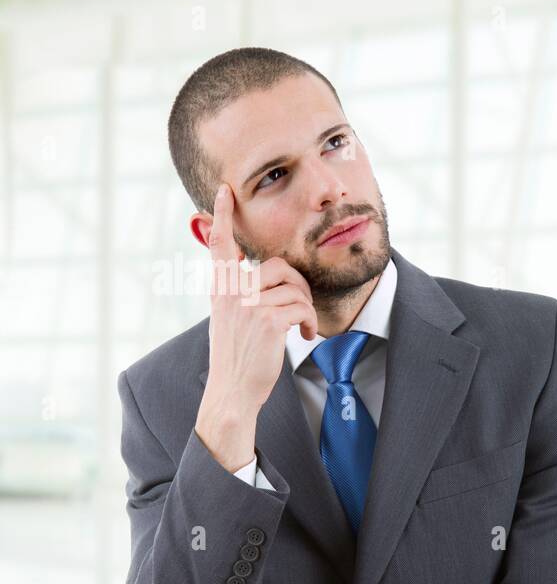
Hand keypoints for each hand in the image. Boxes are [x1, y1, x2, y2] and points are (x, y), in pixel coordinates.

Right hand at [195, 182, 318, 470]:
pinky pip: (302, 308)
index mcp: (220, 290)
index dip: (224, 217)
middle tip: (301, 308)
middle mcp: (231, 293)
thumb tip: (259, 276)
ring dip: (306, 309)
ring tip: (302, 327)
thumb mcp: (228, 320)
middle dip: (298, 285)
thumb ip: (237, 295)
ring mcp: (249, 306)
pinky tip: (305, 336)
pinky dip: (310, 322)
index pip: (220, 246)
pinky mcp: (268, 321)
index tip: (224, 190)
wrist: (232, 393)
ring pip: (295, 288)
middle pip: (278, 266)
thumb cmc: (237, 358)